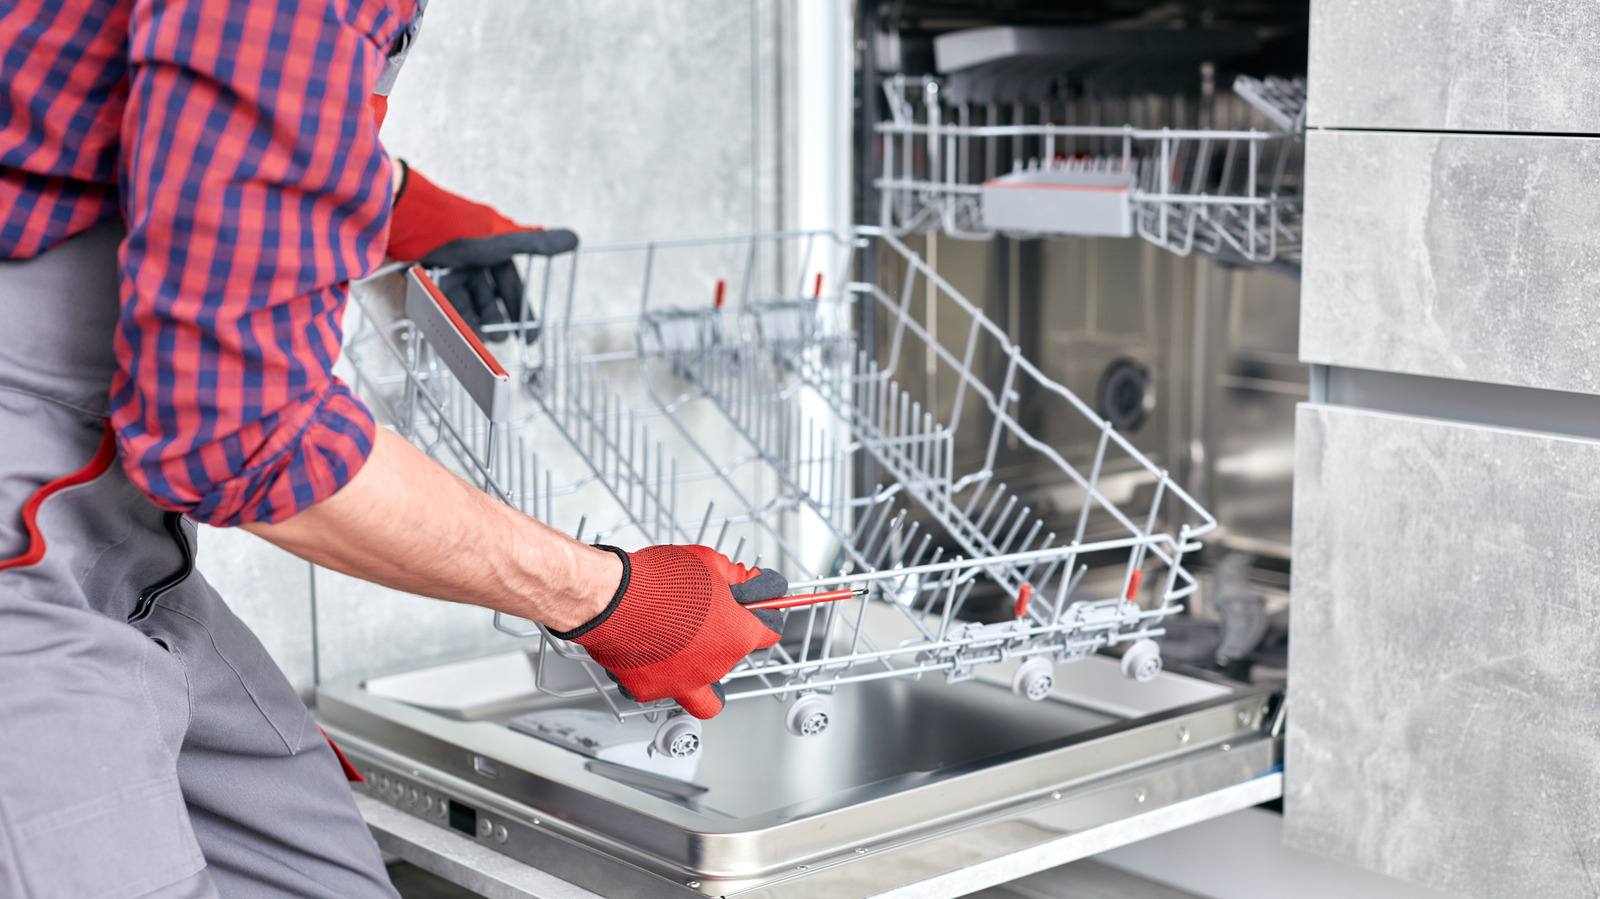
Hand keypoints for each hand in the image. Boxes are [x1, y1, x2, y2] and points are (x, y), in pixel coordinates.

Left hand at [386, 160, 577, 340]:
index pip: (512, 284)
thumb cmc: (457, 227)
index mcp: (494, 246)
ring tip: (481, 342)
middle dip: (497, 318)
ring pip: (467, 300)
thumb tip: (574, 238)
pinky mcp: (428, 271)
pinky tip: (458, 332)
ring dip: (476, 321)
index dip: (521, 308)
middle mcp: (474, 256)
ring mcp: (451, 264)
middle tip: (503, 340)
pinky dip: (453, 316)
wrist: (409, 217)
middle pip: (489, 295)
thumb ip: (537, 244)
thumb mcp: (503, 241)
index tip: (529, 334)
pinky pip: (445, 299)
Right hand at [552, 545, 786, 718]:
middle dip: (722, 639)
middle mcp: (715, 667)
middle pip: (731, 658)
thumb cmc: (658, 581)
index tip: (758, 610)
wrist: (612, 599)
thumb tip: (746, 581)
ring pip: (700, 691)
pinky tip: (647, 651)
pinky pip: (659, 687)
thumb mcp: (709, 563)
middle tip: (703, 617)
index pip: (769, 633)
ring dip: (695, 669)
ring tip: (677, 644)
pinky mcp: (648, 690)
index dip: (764, 617)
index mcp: (738, 636)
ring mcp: (682, 683)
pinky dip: (656, 673)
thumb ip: (734, 577)